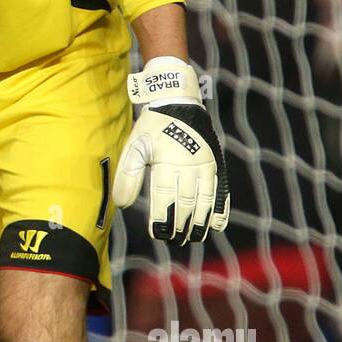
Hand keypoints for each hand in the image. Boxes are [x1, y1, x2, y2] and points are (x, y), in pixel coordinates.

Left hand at [112, 57, 229, 243]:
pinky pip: (221, 191)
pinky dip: (220, 209)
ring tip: (192, 238)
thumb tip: (121, 205)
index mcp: (168, 162)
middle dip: (180, 225)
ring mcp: (207, 166)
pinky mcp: (216, 164)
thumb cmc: (152, 127)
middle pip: (186, 203)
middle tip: (173, 241)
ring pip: (205, 201)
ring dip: (200, 222)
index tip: (157, 234)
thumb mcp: (134, 146)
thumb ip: (127, 175)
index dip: (161, 219)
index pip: (164, 198)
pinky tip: (217, 225)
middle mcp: (190, 165)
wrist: (179, 101)